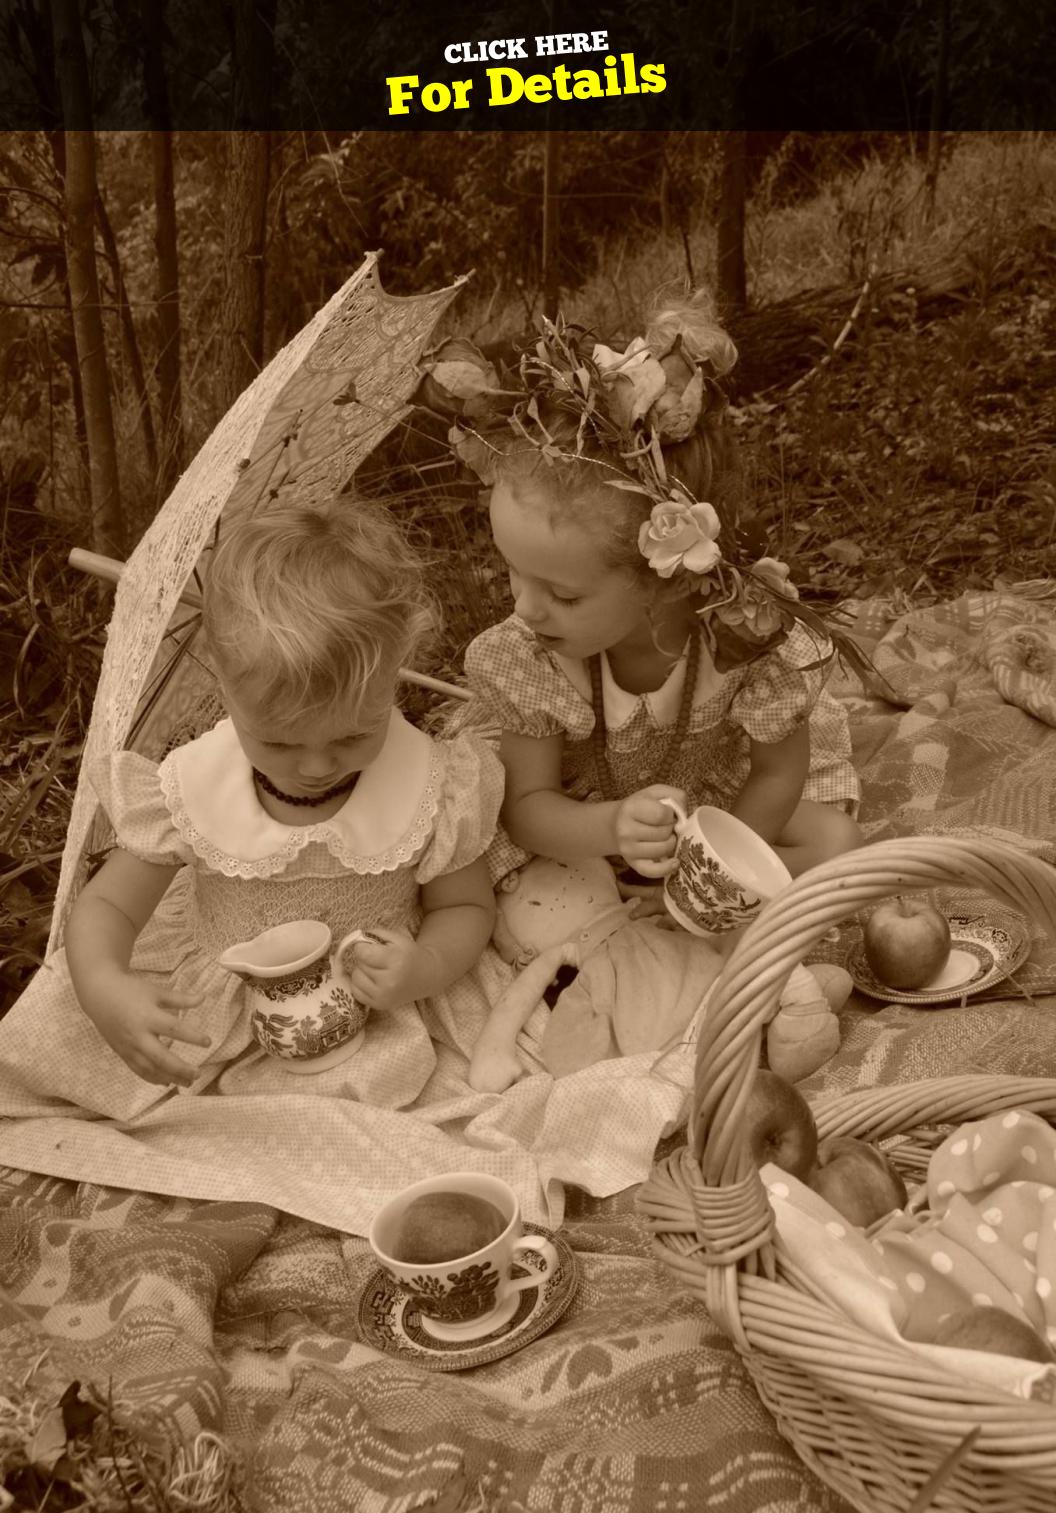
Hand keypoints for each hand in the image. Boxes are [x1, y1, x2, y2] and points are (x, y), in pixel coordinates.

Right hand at [80, 971, 208, 1086]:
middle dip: (181, 1068)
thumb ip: (180, 999)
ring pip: (150, 1069)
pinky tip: (166, 1083)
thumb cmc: (130, 990)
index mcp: (148, 1016)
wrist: (99, 994)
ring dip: (169, 1077)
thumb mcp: (156, 991)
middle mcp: (138, 1035)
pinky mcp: (122, 1053)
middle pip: (161, 1057)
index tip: (208, 1042)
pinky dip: (153, 1078)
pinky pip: (138, 1070)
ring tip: (188, 1082)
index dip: (193, 1037)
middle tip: (198, 1073)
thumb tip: (203, 998)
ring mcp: (128, 1047)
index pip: (174, 1029)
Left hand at [341, 927, 437, 1009]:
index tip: (370, 946)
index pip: (362, 953)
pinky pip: (356, 992)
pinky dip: (360, 984)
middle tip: (378, 959)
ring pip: (355, 978)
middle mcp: (389, 982)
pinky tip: (372, 980)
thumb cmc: (409, 954)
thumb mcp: (397, 938)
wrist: (426, 977)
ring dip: (361, 971)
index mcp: (395, 961)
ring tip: (376, 970)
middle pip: (359, 965)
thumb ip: (374, 934)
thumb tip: (355, 940)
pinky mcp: (379, 1005)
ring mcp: (384, 996)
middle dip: (365, 959)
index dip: (362, 946)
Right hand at [613, 784, 684, 877]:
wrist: (617, 823)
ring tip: (665, 837)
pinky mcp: (633, 864)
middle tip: (665, 826)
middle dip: (671, 829)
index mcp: (631, 808)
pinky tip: (675, 862)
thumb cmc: (641, 806)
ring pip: (662, 850)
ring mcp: (628, 849)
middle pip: (663, 833)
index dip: (671, 814)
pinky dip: (666, 868)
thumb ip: (674, 796)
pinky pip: (652, 871)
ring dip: (671, 843)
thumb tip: (684, 815)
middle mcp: (626, 830)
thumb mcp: (656, 792)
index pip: (661, 815)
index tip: (667, 814)